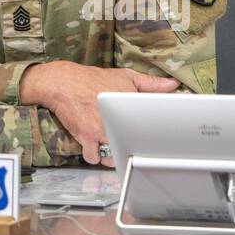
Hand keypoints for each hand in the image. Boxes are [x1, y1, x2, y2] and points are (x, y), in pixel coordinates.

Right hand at [20, 61, 179, 165]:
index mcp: (130, 104)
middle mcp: (116, 118)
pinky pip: (94, 158)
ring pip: (114, 155)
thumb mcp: (124, 77)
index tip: (156, 141)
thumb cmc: (92, 80)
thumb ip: (150, 84)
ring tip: (112, 146)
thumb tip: (172, 85)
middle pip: (133, 145)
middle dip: (133, 148)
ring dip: (113, 155)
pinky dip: (94, 157)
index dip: (154, 135)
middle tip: (133, 146)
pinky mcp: (86, 137)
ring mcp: (101, 130)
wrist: (62, 83)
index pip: (151, 126)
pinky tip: (95, 149)